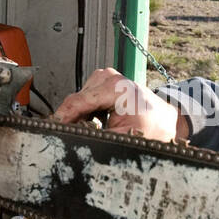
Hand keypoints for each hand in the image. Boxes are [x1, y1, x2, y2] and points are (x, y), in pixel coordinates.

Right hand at [52, 67, 189, 140]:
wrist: (165, 120)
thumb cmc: (153, 127)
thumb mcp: (125, 137)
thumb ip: (99, 138)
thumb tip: (76, 141)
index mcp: (116, 87)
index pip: (78, 101)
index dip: (63, 118)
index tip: (53, 130)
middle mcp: (110, 77)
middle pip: (76, 99)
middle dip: (71, 118)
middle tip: (69, 136)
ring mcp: (107, 77)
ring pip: (79, 98)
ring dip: (79, 114)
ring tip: (87, 129)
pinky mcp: (105, 82)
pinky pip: (85, 96)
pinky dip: (85, 110)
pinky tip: (92, 121)